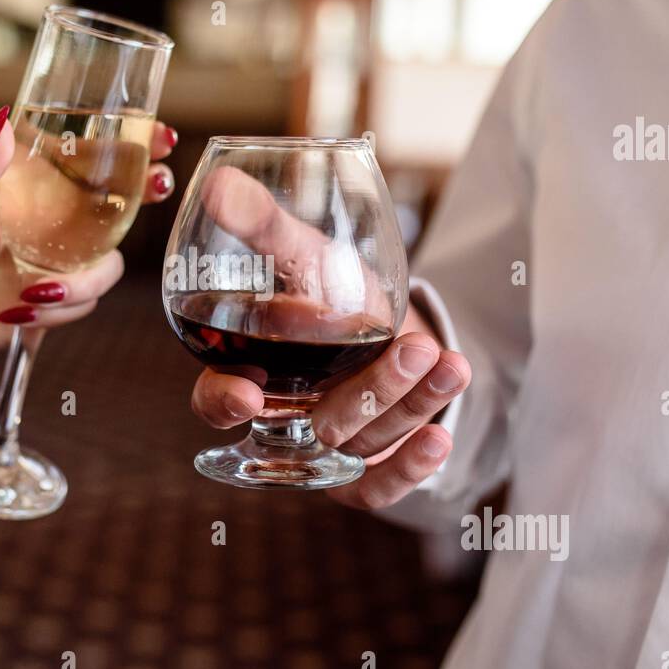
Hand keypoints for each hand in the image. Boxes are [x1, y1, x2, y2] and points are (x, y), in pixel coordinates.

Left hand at [0, 106, 178, 389]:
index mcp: (41, 187)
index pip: (98, 158)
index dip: (137, 144)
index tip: (162, 136)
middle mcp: (64, 219)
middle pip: (126, 202)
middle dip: (148, 194)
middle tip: (155, 187)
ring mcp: (70, 259)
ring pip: (108, 267)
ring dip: (78, 284)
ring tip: (30, 294)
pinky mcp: (67, 298)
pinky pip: (88, 302)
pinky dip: (55, 312)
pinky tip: (16, 315)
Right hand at [185, 165, 469, 509]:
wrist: (392, 320)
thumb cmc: (332, 286)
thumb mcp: (302, 251)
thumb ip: (263, 226)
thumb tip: (221, 182)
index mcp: (251, 372)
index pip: (218, 400)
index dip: (223, 404)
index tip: (246, 396)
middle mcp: (285, 420)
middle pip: (310, 423)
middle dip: (362, 393)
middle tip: (407, 350)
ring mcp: (328, 451)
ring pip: (360, 441)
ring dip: (408, 404)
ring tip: (450, 363)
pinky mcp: (366, 476)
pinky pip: (382, 487)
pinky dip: (411, 468)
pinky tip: (441, 439)